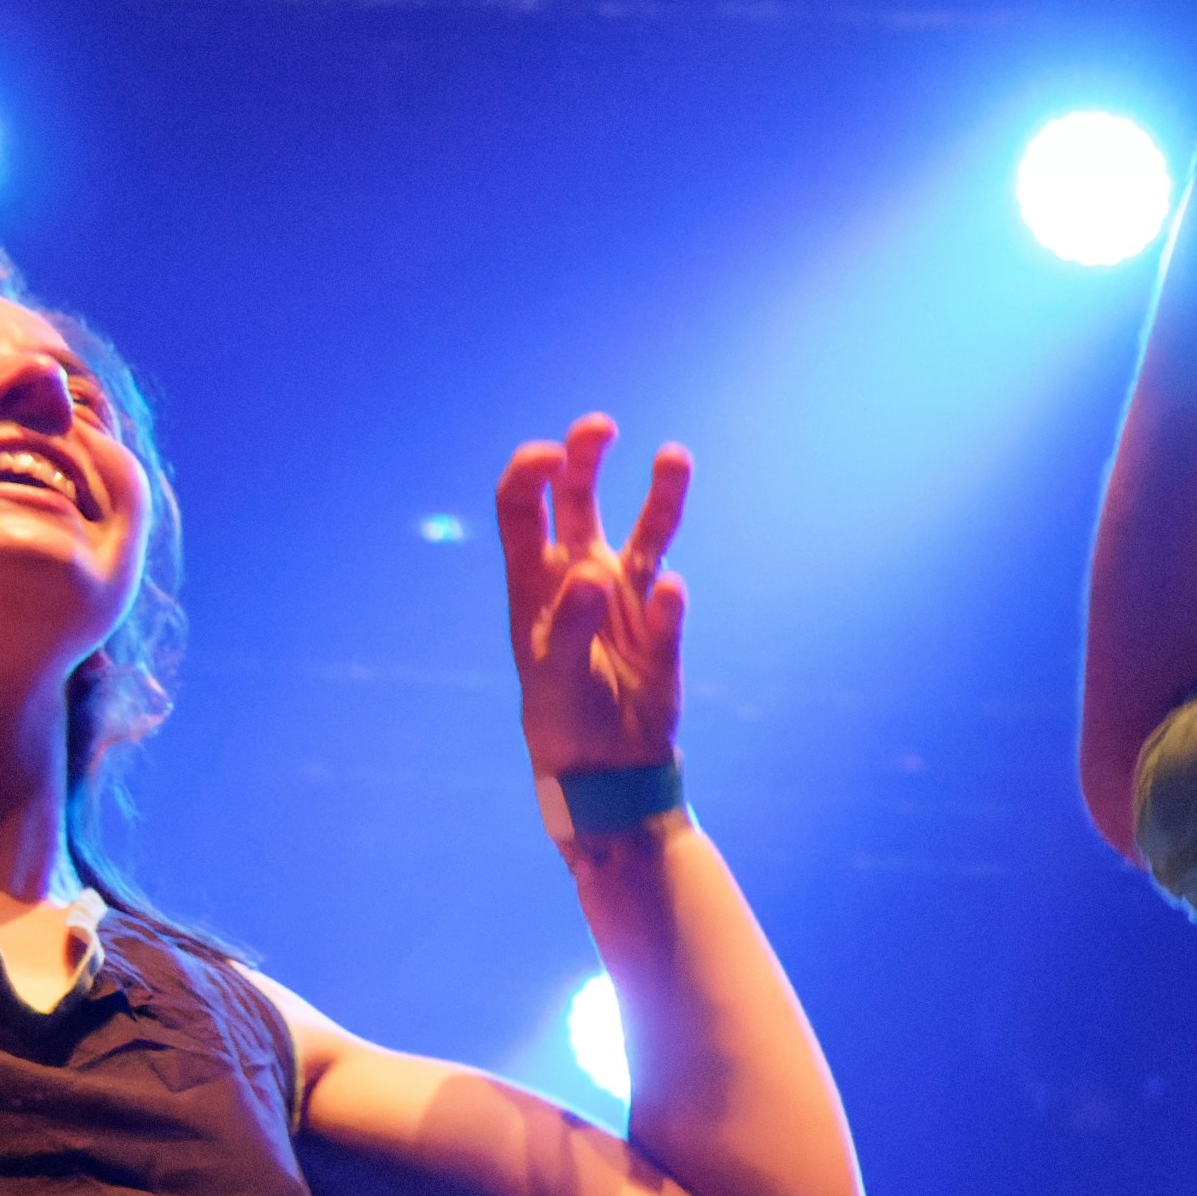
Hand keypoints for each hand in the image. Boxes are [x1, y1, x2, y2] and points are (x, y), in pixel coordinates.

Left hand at [496, 413, 687, 780]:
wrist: (607, 768)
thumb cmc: (562, 720)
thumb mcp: (556, 675)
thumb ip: (573, 623)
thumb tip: (594, 573)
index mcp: (534, 579)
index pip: (522, 506)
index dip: (532, 472)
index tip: (553, 456)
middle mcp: (579, 573)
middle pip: (580, 497)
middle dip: (586, 456)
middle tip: (601, 427)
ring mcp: (625, 597)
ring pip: (646, 531)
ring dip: (660, 494)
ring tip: (673, 455)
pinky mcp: (662, 626)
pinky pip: (668, 600)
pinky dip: (670, 598)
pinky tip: (670, 597)